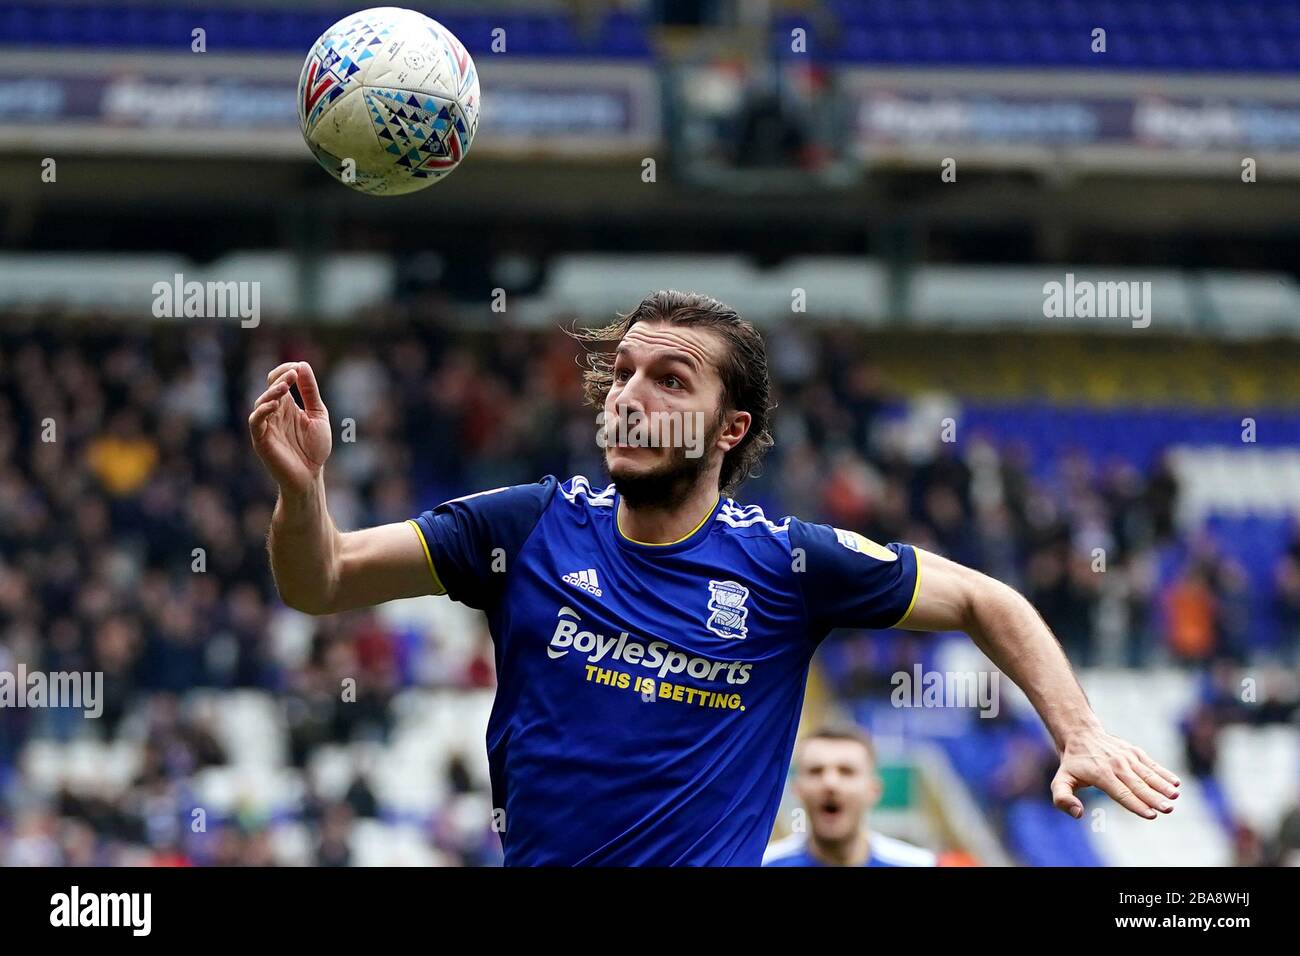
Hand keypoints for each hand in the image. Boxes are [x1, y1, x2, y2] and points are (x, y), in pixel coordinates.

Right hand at [248, 361, 331, 496]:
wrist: (311, 476)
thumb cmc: (315, 448)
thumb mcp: (318, 415)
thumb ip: (310, 392)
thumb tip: (303, 365)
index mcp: (287, 406)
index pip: (279, 380)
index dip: (286, 370)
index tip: (299, 366)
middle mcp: (274, 413)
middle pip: (270, 388)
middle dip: (280, 378)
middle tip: (293, 373)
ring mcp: (266, 426)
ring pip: (261, 402)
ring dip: (272, 392)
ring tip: (285, 386)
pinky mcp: (260, 439)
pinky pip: (255, 421)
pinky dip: (263, 411)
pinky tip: (275, 405)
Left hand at [1051, 729, 1180, 819]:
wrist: (1080, 734)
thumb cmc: (1072, 764)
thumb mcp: (1060, 780)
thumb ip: (1063, 798)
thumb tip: (1078, 813)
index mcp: (1100, 774)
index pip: (1121, 793)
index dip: (1136, 805)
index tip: (1151, 815)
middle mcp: (1116, 765)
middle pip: (1138, 785)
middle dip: (1154, 798)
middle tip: (1168, 809)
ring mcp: (1127, 757)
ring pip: (1147, 774)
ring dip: (1162, 785)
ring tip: (1175, 796)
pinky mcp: (1134, 752)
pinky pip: (1151, 764)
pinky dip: (1163, 773)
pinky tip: (1176, 782)